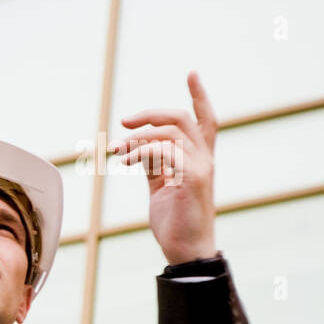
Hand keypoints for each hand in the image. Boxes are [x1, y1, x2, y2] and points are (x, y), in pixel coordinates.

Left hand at [110, 71, 219, 264]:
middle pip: (182, 118)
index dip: (199, 95)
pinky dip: (142, 152)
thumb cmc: (174, 220)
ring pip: (170, 133)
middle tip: (124, 122)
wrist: (185, 250)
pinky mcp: (193, 179)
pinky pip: (166, 152)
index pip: (204, 119)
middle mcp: (203, 159)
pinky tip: (126, 162)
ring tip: (118, 152)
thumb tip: (136, 146)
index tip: (191, 73)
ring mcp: (201, 168)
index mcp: (198, 158)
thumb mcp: (160, 186)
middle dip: (151, 113)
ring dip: (138, 138)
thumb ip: (154, 164)